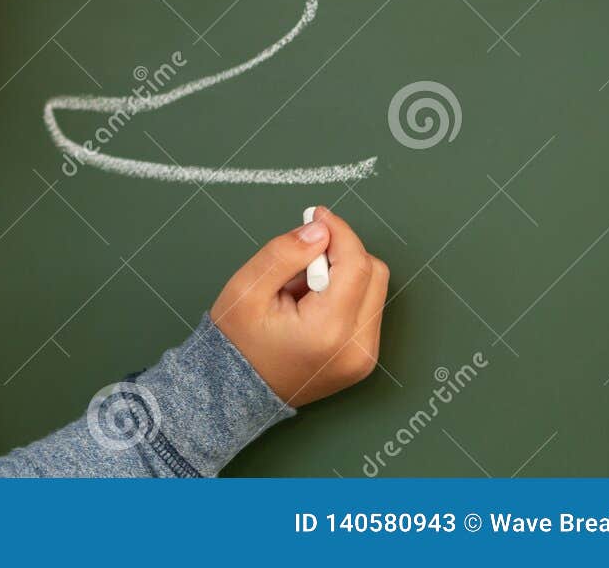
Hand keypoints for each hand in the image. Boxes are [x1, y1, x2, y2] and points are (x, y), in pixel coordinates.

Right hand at [208, 205, 387, 407]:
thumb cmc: (237, 341)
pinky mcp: (363, 359)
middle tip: (302, 259)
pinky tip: (312, 304)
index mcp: (329, 331)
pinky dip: (344, 294)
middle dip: (342, 252)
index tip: (316, 216)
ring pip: (374, 289)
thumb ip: (285, 253)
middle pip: (374, 274)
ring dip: (343, 274)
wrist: (235, 393)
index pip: (356, 264)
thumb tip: (321, 229)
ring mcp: (363, 358)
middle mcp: (356, 348)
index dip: (339, 232)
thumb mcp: (247, 288)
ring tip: (302, 287)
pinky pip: (366, 309)